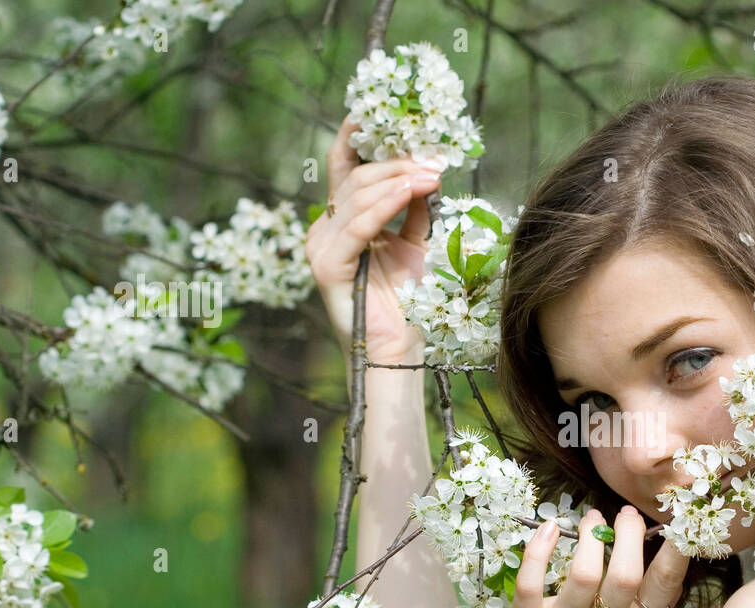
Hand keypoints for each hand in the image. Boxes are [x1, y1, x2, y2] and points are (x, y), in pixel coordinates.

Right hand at [304, 116, 444, 365]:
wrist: (398, 348)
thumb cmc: (408, 300)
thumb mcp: (415, 243)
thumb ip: (414, 208)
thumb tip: (427, 170)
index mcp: (341, 219)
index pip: (345, 166)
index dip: (358, 136)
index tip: (383, 111)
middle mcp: (324, 228)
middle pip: (357, 177)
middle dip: (397, 162)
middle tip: (434, 157)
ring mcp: (320, 245)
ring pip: (358, 196)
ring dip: (398, 179)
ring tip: (431, 172)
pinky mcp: (326, 265)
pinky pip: (358, 225)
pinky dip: (386, 205)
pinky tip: (411, 190)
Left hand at [499, 505, 691, 607]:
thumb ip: (649, 605)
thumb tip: (672, 549)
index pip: (664, 589)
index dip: (675, 552)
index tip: (676, 521)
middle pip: (625, 577)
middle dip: (629, 536)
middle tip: (625, 515)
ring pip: (583, 576)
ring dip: (591, 537)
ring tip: (591, 518)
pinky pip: (531, 584)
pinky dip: (540, 550)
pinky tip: (549, 529)